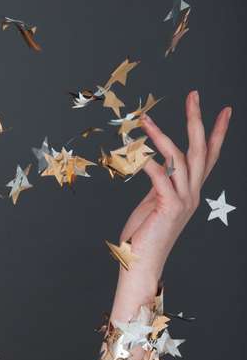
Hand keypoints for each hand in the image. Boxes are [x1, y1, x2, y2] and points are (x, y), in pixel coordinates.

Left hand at [119, 88, 231, 280]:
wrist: (141, 264)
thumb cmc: (143, 236)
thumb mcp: (153, 202)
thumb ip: (160, 183)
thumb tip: (157, 162)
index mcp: (190, 192)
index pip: (208, 156)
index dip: (217, 132)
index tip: (224, 110)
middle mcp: (192, 194)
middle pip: (200, 150)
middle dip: (197, 120)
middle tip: (194, 95)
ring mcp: (183, 201)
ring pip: (179, 158)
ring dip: (160, 136)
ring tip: (145, 119)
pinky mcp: (170, 207)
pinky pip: (160, 176)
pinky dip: (147, 161)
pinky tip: (135, 151)